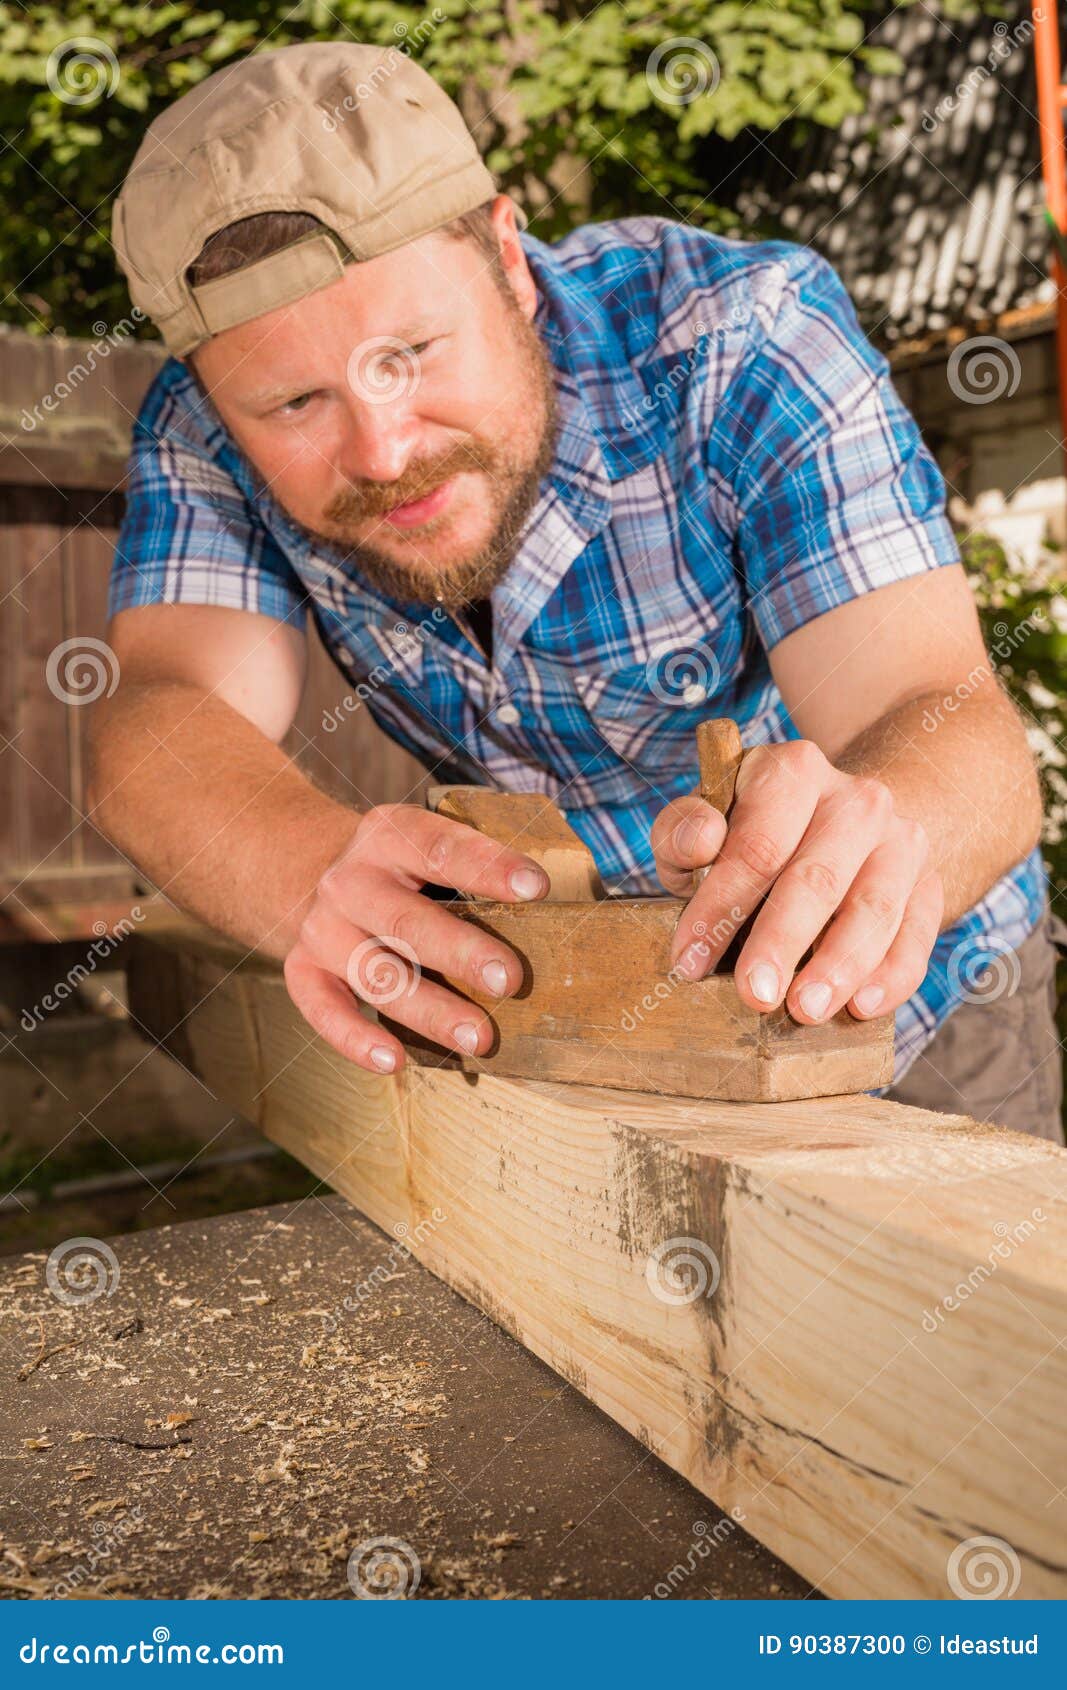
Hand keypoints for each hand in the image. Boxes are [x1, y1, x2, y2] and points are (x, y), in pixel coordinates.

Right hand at [283, 803, 547, 1071]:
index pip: (441, 848)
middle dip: (461, 952)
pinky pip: (324, 1010)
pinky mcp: (302, 970)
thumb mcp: (424, 843)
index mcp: (389, 835)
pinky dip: (355, 1039)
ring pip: (376, 975)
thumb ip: (474, 867)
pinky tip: (394, 1061)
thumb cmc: (398, 867)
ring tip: (479, 1037)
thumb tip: (547, 904)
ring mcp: (323, 928)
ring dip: (429, 1010)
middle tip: (510, 979)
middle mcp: (350, 881)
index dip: (488, 867)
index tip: (536, 889)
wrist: (306, 867)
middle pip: (406, 921)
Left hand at [652, 740, 943, 1023]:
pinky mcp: (928, 883)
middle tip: (754, 996)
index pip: (757, 845)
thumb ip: (684, 830)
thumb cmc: (755, 829)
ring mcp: (901, 841)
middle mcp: (857, 800)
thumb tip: (700, 843)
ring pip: (873, 909)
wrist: (842, 820)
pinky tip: (862, 1006)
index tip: (689, 961)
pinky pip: (917, 934)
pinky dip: (891, 976)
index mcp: (794, 772)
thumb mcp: (708, 818)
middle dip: (781, 942)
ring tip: (805, 1010)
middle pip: (817, 878)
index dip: (720, 907)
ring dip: (839, 966)